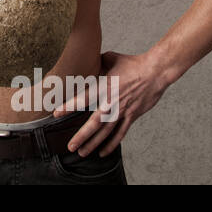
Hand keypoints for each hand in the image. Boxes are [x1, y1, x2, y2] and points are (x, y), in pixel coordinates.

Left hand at [53, 50, 170, 156]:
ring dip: (93, 143)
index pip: (83, 99)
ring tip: (82, 152)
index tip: (56, 114)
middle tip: (70, 146)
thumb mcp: (111, 58)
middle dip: (81, 136)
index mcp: (104, 87)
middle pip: (94, 122)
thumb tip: (90, 59)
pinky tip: (103, 152)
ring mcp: (123, 110)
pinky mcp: (132, 116)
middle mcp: (112, 102)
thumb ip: (98, 61)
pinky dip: (112, 144)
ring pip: (106, 131)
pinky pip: (121, 133)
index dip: (69, 107)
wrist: (155, 71)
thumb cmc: (133, 63)